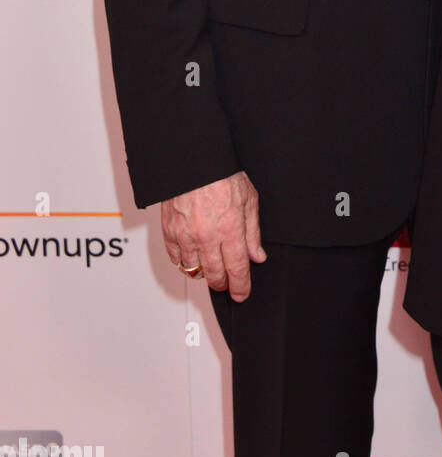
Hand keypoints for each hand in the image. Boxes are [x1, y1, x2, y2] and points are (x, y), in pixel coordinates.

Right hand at [161, 171, 265, 300]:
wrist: (195, 162)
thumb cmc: (222, 174)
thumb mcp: (249, 199)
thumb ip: (252, 232)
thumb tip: (257, 255)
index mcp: (230, 229)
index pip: (237, 269)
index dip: (240, 287)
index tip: (241, 294)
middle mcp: (207, 236)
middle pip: (214, 275)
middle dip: (223, 283)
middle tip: (227, 282)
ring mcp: (186, 236)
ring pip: (193, 270)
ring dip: (203, 273)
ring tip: (210, 268)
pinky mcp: (170, 231)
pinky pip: (175, 258)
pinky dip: (184, 262)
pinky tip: (192, 257)